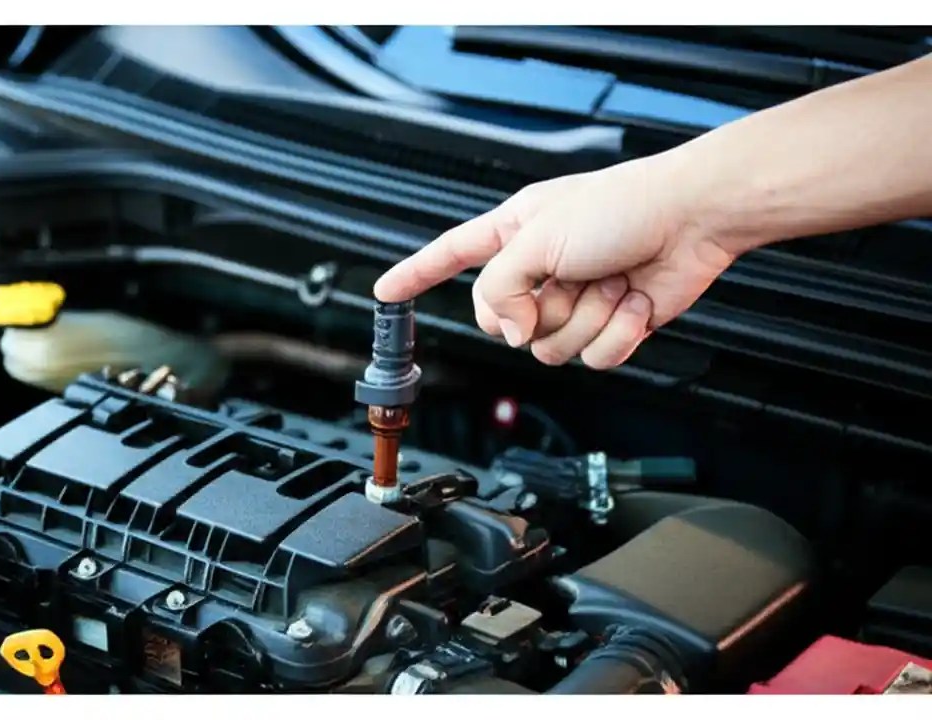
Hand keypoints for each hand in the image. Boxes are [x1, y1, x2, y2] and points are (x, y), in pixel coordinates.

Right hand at [372, 153, 741, 369]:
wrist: (694, 219)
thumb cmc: (623, 206)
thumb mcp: (537, 237)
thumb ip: (499, 287)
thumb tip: (507, 331)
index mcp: (514, 232)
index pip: (449, 255)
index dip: (414, 274)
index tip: (385, 292)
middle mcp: (540, 268)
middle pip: (504, 323)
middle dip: (542, 310)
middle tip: (569, 280)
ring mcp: (575, 299)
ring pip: (551, 348)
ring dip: (587, 318)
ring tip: (612, 283)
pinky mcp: (610, 324)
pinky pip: (593, 358)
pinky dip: (617, 334)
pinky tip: (634, 303)